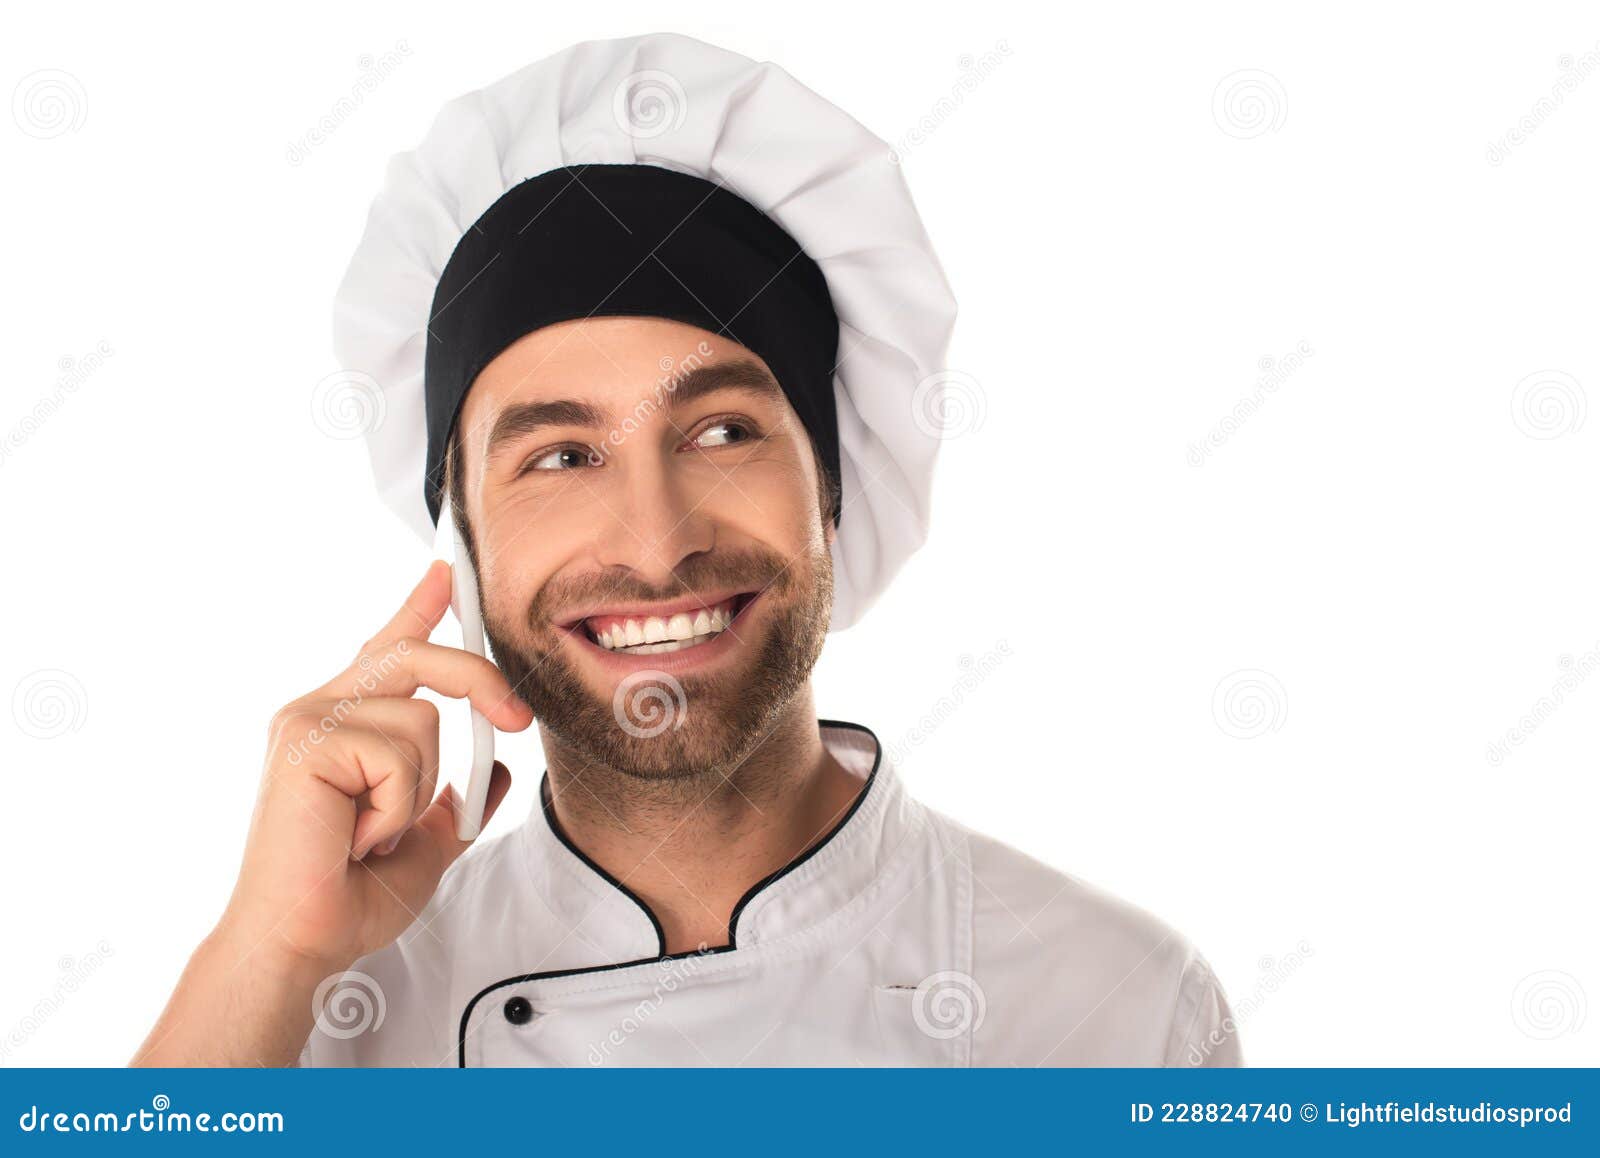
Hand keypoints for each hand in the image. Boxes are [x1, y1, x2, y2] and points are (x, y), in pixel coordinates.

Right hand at [218, 560, 533, 976]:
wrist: (304, 942)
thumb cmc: (348, 896)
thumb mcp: (427, 841)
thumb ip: (459, 801)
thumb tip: (500, 770)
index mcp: (346, 724)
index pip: (388, 649)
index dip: (419, 607)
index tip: (447, 572)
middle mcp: (321, 709)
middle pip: (414, 656)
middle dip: (475, 679)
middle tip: (517, 716)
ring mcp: (309, 720)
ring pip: (421, 722)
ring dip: (416, 792)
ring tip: (369, 834)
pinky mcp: (305, 742)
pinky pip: (398, 754)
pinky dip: (394, 807)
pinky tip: (354, 837)